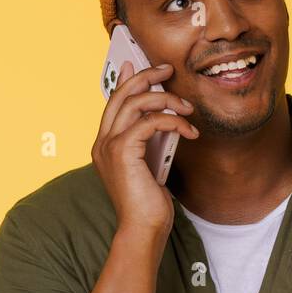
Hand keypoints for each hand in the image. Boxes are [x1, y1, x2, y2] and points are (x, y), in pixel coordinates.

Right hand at [92, 60, 198, 241]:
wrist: (144, 228)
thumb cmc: (150, 202)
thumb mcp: (151, 162)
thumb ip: (150, 139)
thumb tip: (161, 116)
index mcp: (105, 144)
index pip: (113, 102)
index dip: (126, 80)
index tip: (139, 64)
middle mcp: (102, 142)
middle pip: (121, 94)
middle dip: (146, 76)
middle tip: (168, 70)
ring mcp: (108, 146)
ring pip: (135, 102)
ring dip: (166, 99)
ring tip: (188, 108)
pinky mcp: (122, 152)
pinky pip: (149, 122)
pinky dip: (173, 121)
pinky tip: (189, 131)